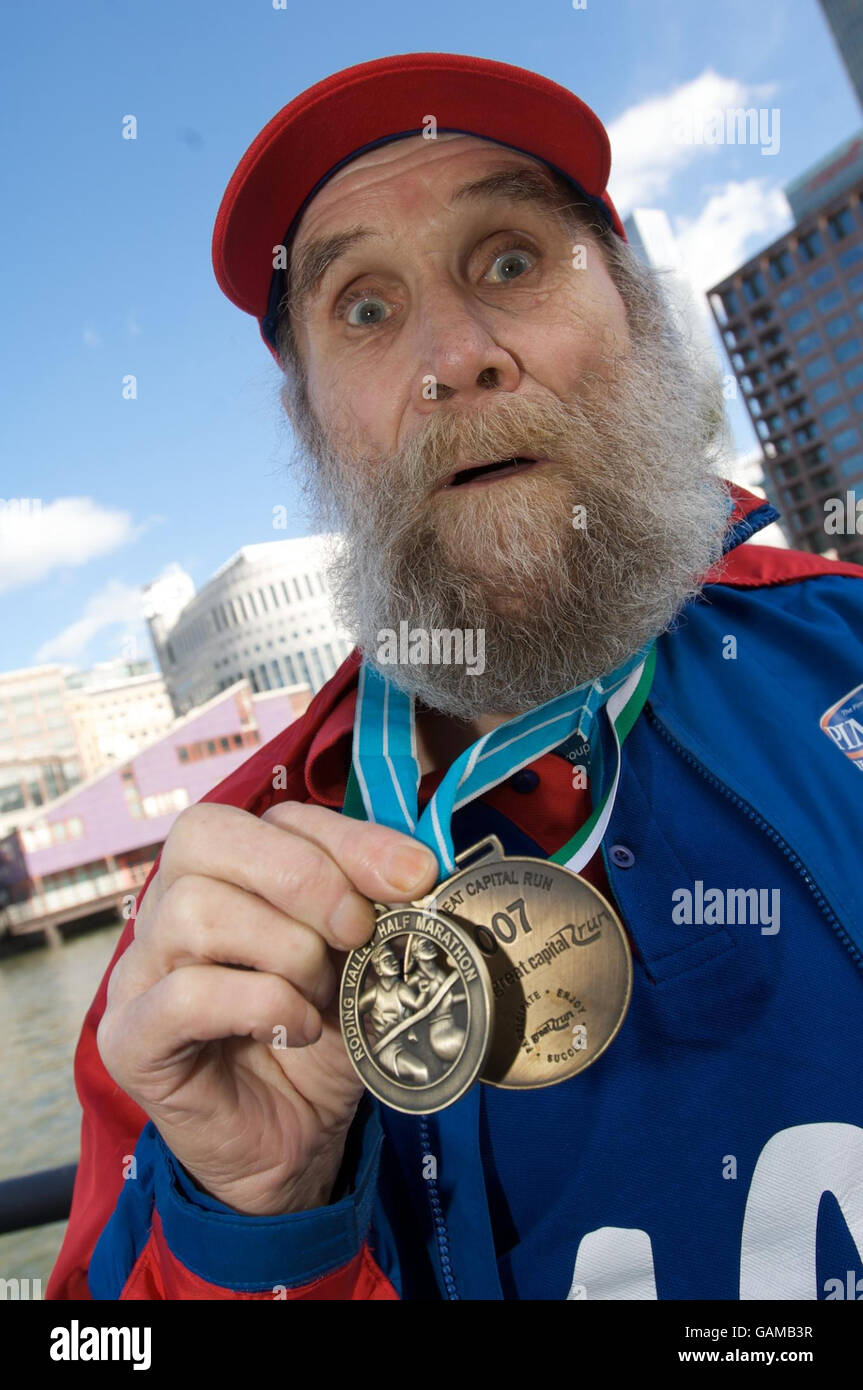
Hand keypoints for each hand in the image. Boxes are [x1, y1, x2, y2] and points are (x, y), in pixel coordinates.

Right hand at [97, 800, 437, 1215]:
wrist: (297, 1141)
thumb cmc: (321, 1035)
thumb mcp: (358, 957)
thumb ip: (370, 903)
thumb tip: (415, 868)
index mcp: (224, 870)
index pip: (271, 816)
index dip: (348, 838)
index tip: (414, 877)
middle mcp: (166, 906)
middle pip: (207, 838)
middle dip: (307, 879)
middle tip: (360, 932)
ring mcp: (139, 971)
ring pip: (195, 911)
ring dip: (285, 951)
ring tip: (320, 994)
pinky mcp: (130, 1039)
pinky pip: (184, 994)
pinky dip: (258, 1004)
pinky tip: (294, 1029)